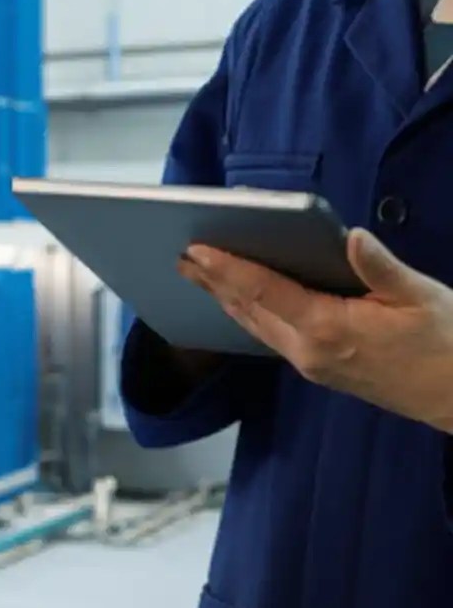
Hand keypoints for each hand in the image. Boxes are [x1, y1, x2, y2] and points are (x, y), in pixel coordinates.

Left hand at [178, 228, 452, 433]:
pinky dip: (248, 312)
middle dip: (212, 281)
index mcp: (329, 329)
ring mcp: (310, 364)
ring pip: (255, 325)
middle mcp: (308, 351)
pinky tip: (238, 299)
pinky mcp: (318, 370)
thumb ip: (380, 267)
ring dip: (224, 298)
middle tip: (180, 255)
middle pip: (248, 309)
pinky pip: (270, 336)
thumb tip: (352, 237)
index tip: (197, 249)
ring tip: (196, 273)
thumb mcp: (420, 296)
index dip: (228, 268)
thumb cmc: (447, 343)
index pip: (264, 291)